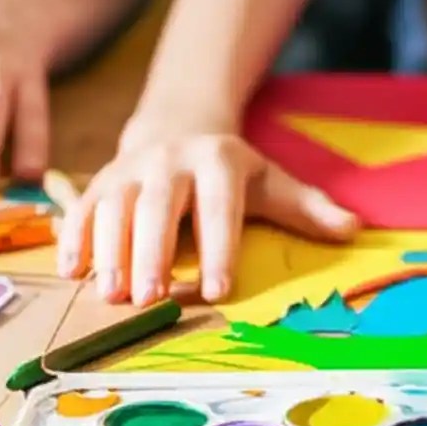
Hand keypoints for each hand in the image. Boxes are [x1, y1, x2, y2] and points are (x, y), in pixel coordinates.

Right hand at [57, 118, 360, 306]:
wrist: (177, 127)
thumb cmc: (229, 172)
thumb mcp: (270, 183)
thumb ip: (307, 209)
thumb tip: (354, 229)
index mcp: (217, 160)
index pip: (218, 206)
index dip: (218, 248)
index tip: (217, 290)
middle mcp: (168, 160)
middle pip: (158, 207)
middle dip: (152, 253)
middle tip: (151, 298)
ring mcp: (129, 170)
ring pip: (114, 208)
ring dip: (109, 251)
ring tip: (112, 294)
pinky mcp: (100, 182)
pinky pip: (82, 209)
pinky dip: (74, 239)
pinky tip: (73, 272)